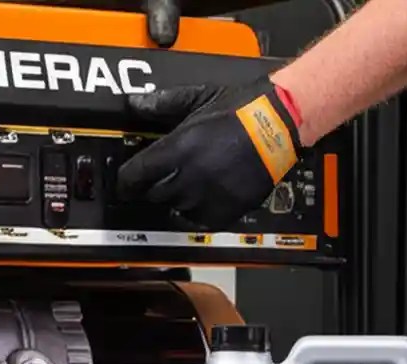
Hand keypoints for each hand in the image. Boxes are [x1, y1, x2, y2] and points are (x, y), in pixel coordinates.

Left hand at [117, 78, 305, 229]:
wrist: (282, 121)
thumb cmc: (243, 109)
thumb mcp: (198, 98)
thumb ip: (162, 103)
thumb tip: (135, 103)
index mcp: (180, 148)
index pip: (135, 175)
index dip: (125, 181)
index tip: (124, 183)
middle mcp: (191, 176)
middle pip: (153, 195)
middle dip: (150, 189)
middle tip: (155, 182)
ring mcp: (210, 196)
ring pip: (175, 209)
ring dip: (174, 200)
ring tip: (183, 187)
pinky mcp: (228, 209)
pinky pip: (199, 222)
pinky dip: (194, 214)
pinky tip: (199, 199)